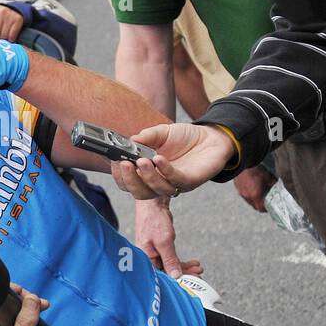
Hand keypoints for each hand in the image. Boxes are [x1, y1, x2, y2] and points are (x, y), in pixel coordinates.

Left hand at [0, 284, 46, 325]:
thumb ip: (25, 322)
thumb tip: (32, 298)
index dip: (8, 295)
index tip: (24, 299)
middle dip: (16, 298)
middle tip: (33, 303)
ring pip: (0, 300)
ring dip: (19, 302)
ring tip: (36, 306)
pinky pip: (1, 307)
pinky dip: (16, 307)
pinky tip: (31, 309)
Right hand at [111, 123, 235, 199]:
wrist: (211, 137)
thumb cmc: (185, 137)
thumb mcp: (161, 133)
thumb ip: (146, 137)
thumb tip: (129, 140)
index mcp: (149, 173)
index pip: (129, 183)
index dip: (120, 176)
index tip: (115, 161)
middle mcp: (160, 182)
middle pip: (140, 192)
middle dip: (129, 180)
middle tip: (124, 164)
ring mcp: (175, 184)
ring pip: (156, 190)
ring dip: (146, 176)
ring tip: (141, 160)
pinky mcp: (191, 181)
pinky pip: (175, 180)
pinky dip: (165, 170)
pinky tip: (159, 158)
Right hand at [133, 197, 202, 277]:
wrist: (153, 203)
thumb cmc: (153, 220)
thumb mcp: (164, 241)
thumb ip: (170, 259)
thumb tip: (175, 276)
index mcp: (145, 258)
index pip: (160, 276)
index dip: (175, 281)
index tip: (189, 284)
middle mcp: (149, 257)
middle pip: (167, 272)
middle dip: (184, 274)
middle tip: (198, 276)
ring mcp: (155, 252)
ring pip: (171, 265)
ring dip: (185, 267)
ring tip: (198, 268)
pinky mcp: (160, 248)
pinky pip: (172, 258)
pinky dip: (182, 261)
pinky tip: (193, 262)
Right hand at [232, 165, 275, 212]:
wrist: (244, 162)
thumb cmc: (257, 170)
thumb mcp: (269, 178)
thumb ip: (273, 186)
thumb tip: (277, 189)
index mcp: (255, 195)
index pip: (260, 208)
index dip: (266, 209)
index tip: (269, 207)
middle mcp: (247, 196)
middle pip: (254, 206)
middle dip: (260, 205)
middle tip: (265, 201)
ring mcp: (241, 192)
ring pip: (248, 200)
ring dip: (254, 199)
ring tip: (258, 193)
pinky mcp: (237, 187)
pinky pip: (244, 194)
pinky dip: (248, 194)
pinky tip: (252, 187)